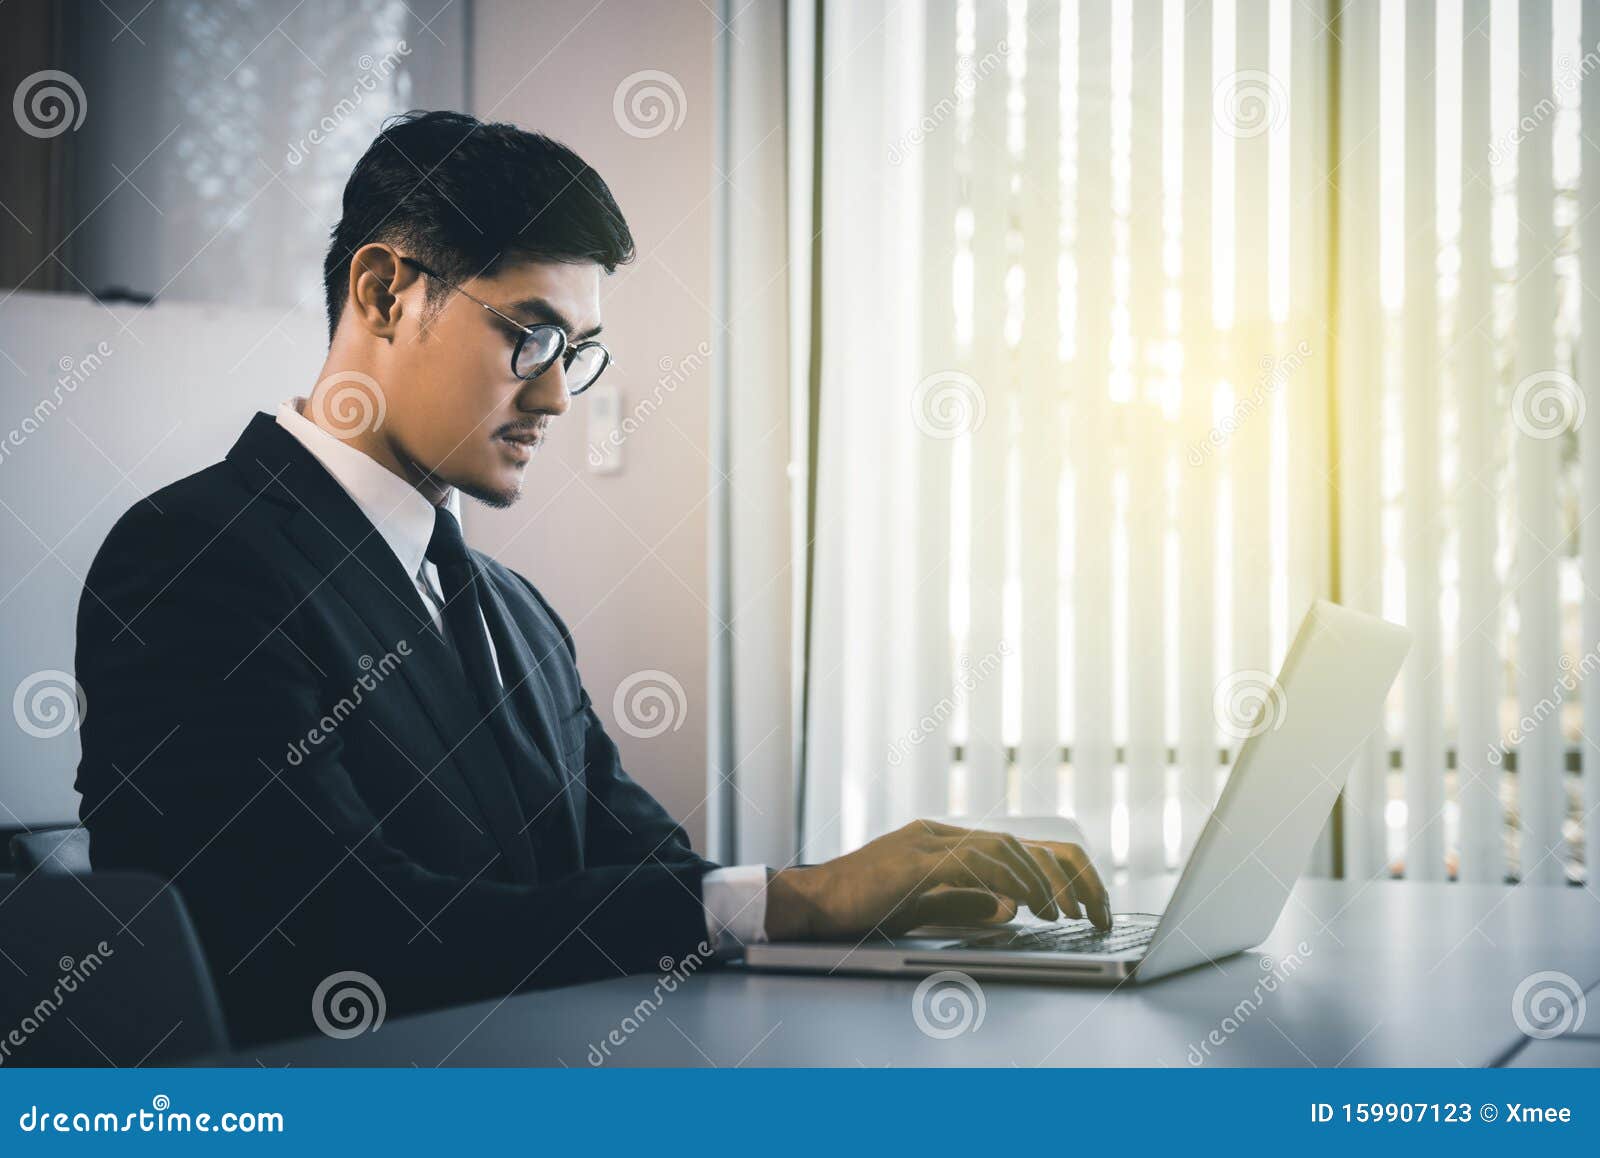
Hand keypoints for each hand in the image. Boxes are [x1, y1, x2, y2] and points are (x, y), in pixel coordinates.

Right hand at [765, 819, 1111, 939]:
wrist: (811, 900)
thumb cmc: (860, 905)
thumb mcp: (921, 903)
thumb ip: (963, 902)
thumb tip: (1009, 910)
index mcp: (944, 841)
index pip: (1014, 846)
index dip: (1056, 871)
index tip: (1085, 901)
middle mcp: (941, 834)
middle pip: (1019, 843)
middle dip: (1063, 875)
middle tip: (1090, 909)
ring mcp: (927, 844)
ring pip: (1002, 849)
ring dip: (1040, 881)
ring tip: (1063, 913)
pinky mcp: (915, 862)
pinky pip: (971, 863)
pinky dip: (1004, 881)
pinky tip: (1023, 906)